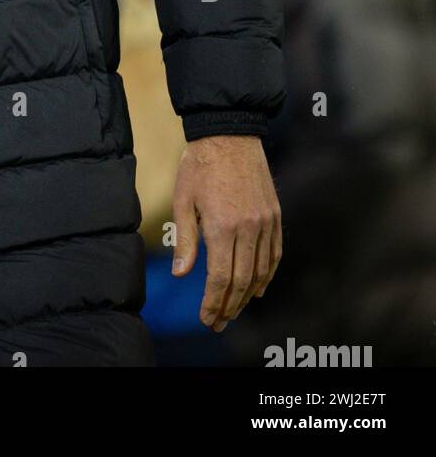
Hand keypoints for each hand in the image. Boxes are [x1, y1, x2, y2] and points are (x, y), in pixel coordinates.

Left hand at [171, 134, 281, 332]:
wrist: (229, 133)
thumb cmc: (199, 165)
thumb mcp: (182, 199)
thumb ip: (185, 240)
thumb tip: (181, 275)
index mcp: (222, 226)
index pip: (220, 278)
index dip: (213, 303)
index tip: (206, 319)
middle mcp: (248, 229)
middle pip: (241, 281)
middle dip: (229, 307)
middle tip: (217, 323)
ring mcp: (265, 223)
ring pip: (260, 272)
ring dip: (247, 296)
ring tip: (233, 311)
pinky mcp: (274, 216)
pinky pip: (274, 254)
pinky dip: (266, 275)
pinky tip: (256, 288)